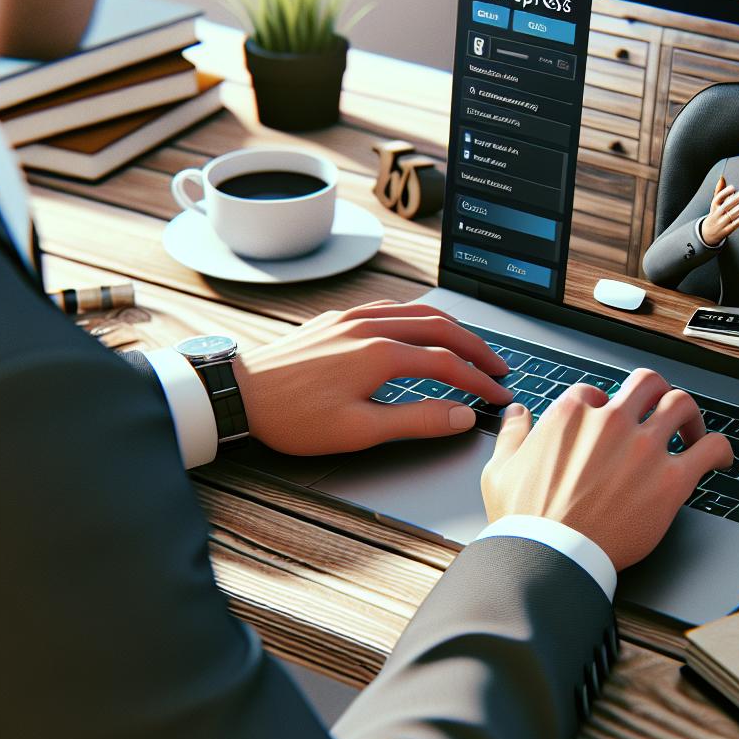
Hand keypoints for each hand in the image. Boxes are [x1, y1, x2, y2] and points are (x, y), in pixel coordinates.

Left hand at [234, 300, 511, 454]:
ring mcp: (352, 317)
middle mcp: (370, 326)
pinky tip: (419, 328)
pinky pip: (390, 307)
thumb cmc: (294, 417)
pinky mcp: (336, 318)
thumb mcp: (359, 430)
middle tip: (498, 367)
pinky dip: (418, 316)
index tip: (498, 395)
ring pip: (417, 311)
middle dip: (475, 347)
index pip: (447, 363)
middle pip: (441, 327)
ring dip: (450, 327)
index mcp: (380, 354)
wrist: (240, 393)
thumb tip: (460, 415)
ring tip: (469, 346)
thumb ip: (416, 420)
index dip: (479, 381)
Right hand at [481, 369, 733, 570]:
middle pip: (647, 383)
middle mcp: (612, 422)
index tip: (608, 425)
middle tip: (659, 411)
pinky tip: (719, 458)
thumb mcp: (501, 468)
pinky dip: (720, 449)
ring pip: (682, 404)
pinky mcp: (671, 480)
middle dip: (655, 393)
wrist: (550, 556)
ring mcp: (644, 448)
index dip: (604, 408)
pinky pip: (710, 448)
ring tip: (692, 430)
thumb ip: (513, 434)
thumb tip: (517, 414)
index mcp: (572, 414)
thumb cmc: (525, 519)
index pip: (597, 392)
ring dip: (690, 414)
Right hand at [701, 175, 738, 246]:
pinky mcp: (728, 229)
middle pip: (726, 206)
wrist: (708, 233)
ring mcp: (722, 223)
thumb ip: (719, 190)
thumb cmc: (715, 215)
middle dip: (735, 199)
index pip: (717, 199)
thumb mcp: (715, 203)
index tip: (732, 187)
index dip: (724, 193)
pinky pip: (738, 222)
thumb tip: (722, 177)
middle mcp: (717, 215)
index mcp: (714, 206)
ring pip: (733, 214)